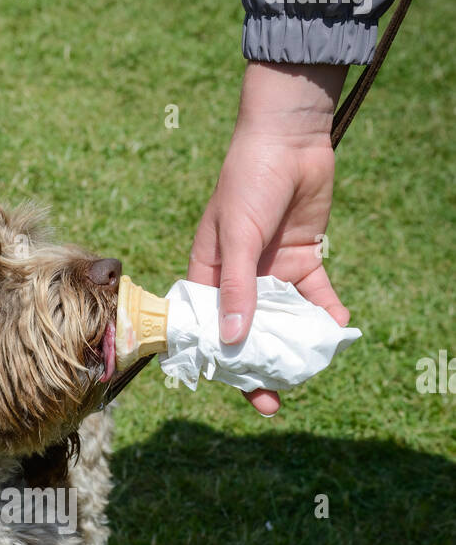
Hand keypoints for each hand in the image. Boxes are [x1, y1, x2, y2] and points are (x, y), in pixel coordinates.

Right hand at [188, 63, 349, 414]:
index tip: (233, 391)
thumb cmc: (247, 182)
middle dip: (259, 369)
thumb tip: (232, 340)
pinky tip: (337, 328)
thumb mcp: (237, 237)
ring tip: (309, 371)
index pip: (209, 329)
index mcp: (208, 276)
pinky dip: (325, 313)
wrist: (290, 139)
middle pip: (247, 334)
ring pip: (283, 321)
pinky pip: (314, 297)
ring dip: (294, 345)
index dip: (220, 363)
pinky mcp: (304, 261)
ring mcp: (271, 272)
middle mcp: (238, 281)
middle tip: (272, 404)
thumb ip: (236, 289)